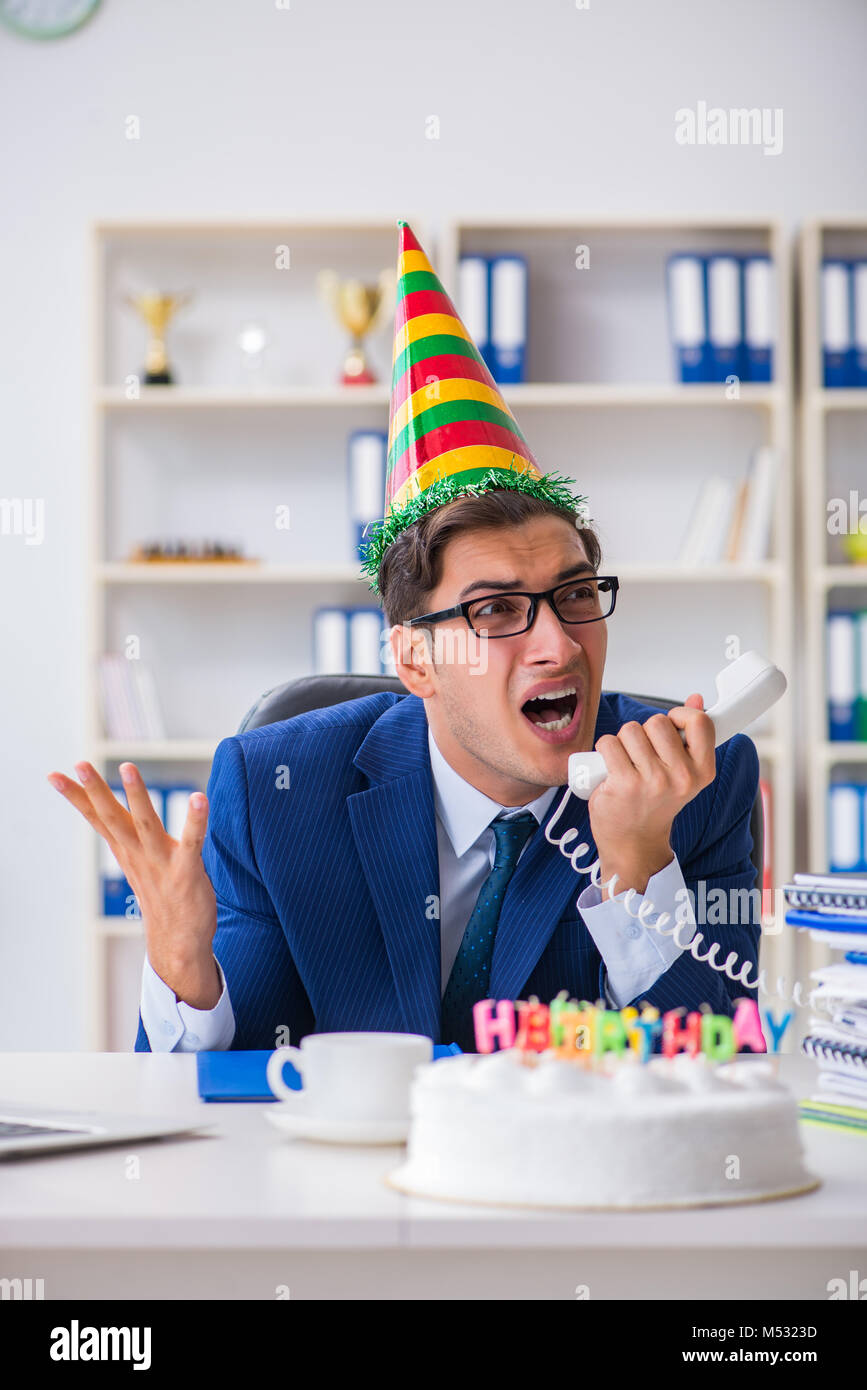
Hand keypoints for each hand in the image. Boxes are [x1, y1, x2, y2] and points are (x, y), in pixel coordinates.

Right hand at [47, 761, 219, 1008]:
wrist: (179, 944)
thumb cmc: (161, 896)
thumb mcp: (137, 864)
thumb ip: (127, 837)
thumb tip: (113, 816)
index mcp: (126, 850)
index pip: (96, 819)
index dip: (76, 797)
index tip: (54, 775)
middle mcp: (138, 854)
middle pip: (112, 817)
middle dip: (96, 790)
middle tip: (80, 764)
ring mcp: (161, 863)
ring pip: (146, 823)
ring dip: (136, 796)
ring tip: (127, 767)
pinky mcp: (187, 871)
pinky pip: (192, 841)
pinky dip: (195, 820)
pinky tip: (199, 797)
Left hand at [588, 693, 715, 897]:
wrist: (634, 842)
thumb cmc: (656, 804)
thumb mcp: (683, 772)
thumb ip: (691, 735)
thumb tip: (696, 698)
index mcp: (703, 771)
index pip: (699, 722)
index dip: (680, 715)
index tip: (670, 726)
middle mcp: (681, 777)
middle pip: (656, 721)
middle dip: (645, 732)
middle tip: (643, 756)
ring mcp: (652, 781)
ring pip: (630, 730)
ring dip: (623, 741)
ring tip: (627, 763)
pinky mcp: (623, 784)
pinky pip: (608, 743)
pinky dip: (604, 750)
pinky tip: (611, 768)